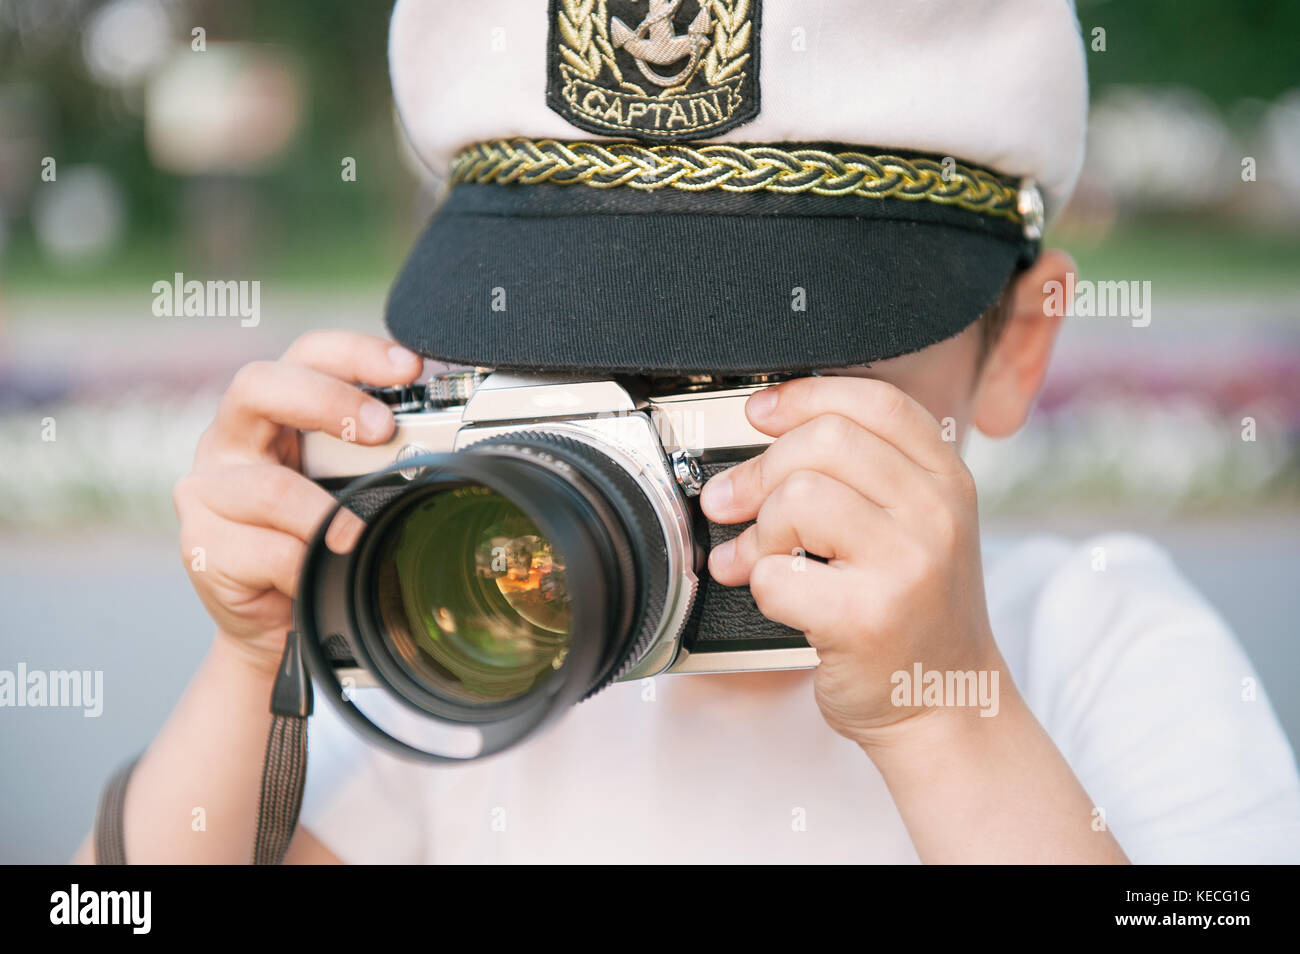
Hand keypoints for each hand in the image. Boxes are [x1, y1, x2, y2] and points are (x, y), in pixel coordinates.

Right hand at [172, 331, 423, 671]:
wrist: (278, 627)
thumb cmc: (317, 545)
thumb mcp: (348, 490)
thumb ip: (375, 461)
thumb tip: (442, 450)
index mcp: (271, 413)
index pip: (305, 356)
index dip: (355, 352)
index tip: (408, 367)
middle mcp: (231, 440)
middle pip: (260, 386)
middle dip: (329, 400)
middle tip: (382, 428)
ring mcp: (207, 492)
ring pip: (268, 487)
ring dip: (325, 513)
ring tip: (357, 534)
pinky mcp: (201, 547)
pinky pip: (264, 552)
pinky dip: (304, 565)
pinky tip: (318, 575)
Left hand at [699, 376, 1004, 748]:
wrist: (945, 704)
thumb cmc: (914, 615)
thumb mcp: (915, 528)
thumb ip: (860, 477)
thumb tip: (764, 434)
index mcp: (947, 481)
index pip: (874, 401)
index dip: (804, 396)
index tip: (761, 414)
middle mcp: (936, 515)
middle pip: (824, 442)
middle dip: (759, 470)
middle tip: (730, 500)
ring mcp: (907, 566)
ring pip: (797, 499)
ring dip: (759, 532)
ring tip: (758, 557)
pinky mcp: (867, 619)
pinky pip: (777, 574)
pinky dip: (760, 586)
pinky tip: (777, 598)